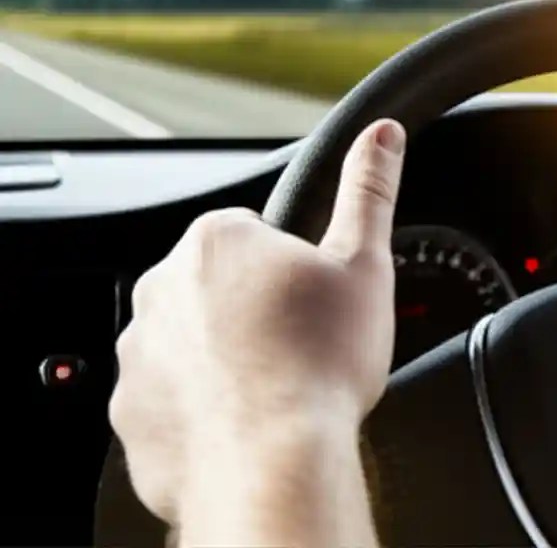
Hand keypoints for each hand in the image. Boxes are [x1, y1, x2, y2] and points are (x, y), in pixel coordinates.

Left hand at [109, 119, 405, 545]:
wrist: (274, 464)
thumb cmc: (320, 365)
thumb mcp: (364, 264)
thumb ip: (369, 191)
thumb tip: (382, 135)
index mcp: (217, 240)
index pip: (255, 235)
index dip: (294, 269)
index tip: (315, 302)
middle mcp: (162, 288)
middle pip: (219, 289)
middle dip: (255, 312)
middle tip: (303, 347)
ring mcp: (138, 353)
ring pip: (191, 345)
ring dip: (226, 360)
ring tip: (278, 391)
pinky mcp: (131, 412)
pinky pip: (170, 400)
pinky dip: (203, 410)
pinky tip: (248, 424)